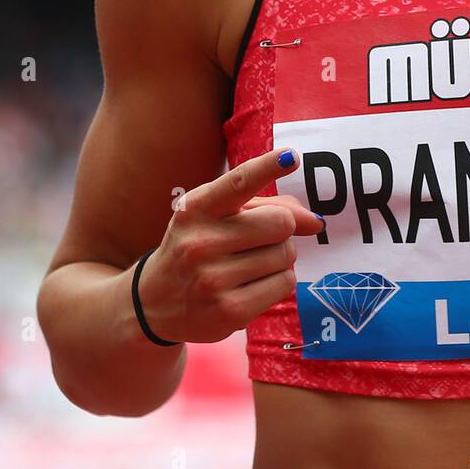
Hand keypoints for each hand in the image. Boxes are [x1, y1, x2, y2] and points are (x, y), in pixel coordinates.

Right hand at [137, 148, 324, 344]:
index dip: (267, 167)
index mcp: (196, 209)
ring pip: (286, 255)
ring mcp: (213, 280)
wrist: (153, 303)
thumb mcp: (216, 218)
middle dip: (281, 229)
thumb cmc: (197, 247)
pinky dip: (279, 281)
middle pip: (281, 223)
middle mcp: (200, 242)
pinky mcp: (229, 312)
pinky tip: (251, 285)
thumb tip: (316, 221)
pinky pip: (285, 283)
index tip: (291, 156)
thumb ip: (266, 208)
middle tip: (261, 239)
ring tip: (249, 265)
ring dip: (279, 257)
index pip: (237, 182)